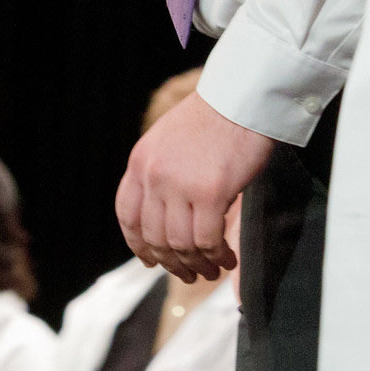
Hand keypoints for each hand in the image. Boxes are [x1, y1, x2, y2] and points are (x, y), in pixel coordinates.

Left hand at [115, 90, 274, 282]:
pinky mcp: (210, 193)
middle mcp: (154, 175)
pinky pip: (208, 240)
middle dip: (172, 263)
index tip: (150, 260)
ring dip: (197, 265)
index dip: (138, 245)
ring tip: (213, 270)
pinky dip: (217, 256)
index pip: (127, 216)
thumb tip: (163, 218)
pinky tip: (227, 258)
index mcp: (140, 161)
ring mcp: (180, 185)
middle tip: (190, 274)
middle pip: (155, 237)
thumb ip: (161, 174)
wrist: (242, 97)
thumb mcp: (169, 141)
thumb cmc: (214, 116)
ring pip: (181, 245)